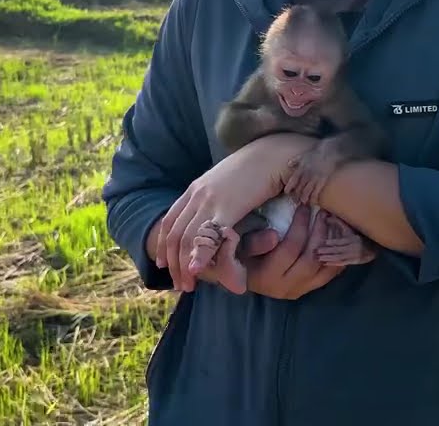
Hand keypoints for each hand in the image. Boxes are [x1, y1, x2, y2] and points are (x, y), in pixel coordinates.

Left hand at [154, 133, 317, 290]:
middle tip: (179, 285)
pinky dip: (200, 255)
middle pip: (175, 235)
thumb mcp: (228, 183)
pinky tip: (197, 270)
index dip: (164, 245)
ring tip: (189, 285)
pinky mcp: (228, 207)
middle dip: (173, 263)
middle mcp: (197, 194)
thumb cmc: (257, 167)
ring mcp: (210, 200)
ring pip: (187, 239)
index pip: (170, 221)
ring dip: (185, 266)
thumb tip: (215, 216)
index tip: (164, 264)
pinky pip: (209, 236)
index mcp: (196, 188)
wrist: (274, 153)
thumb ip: (217, 199)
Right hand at [244, 205, 343, 298]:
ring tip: (334, 223)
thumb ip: (255, 242)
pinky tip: (338, 240)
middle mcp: (286, 287)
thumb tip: (275, 236)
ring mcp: (300, 290)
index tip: (304, 206)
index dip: (299, 225)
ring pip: (325, 270)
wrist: (244, 276)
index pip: (290, 249)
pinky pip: (329, 275)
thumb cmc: (241, 256)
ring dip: (332, 245)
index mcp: (267, 276)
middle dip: (319, 233)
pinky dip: (336, 256)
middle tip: (323, 212)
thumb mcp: (240, 247)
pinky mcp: (309, 289)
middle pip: (311, 260)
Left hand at [283, 143, 337, 205]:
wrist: (331, 150)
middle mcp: (307, 173)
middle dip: (297, 194)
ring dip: (304, 197)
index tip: (286, 192)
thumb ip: (296, 160)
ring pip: (307, 190)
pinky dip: (315, 197)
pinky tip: (314, 202)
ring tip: (303, 203)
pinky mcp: (323, 179)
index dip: (290, 186)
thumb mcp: (305, 154)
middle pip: (300, 186)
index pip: (294, 178)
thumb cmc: (318, 151)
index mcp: (302, 167)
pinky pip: (318, 190)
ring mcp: (315, 177)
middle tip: (295, 201)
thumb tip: (288, 164)